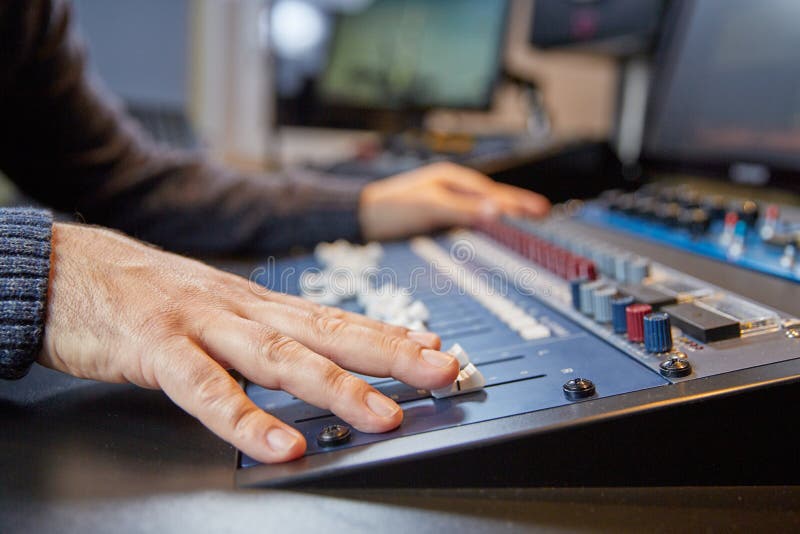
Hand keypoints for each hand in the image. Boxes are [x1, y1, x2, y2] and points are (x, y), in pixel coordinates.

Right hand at [39, 223, 459, 462]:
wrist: (70, 266)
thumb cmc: (148, 293)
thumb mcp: (220, 308)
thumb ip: (268, 332)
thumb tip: (320, 354)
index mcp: (258, 304)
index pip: (336, 319)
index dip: (390, 336)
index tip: (437, 351)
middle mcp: (242, 310)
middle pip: (326, 333)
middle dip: (389, 354)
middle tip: (441, 372)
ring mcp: (202, 327)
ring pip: (279, 358)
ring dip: (337, 387)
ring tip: (383, 414)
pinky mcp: (157, 350)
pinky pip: (206, 390)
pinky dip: (245, 419)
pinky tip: (280, 444)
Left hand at [359, 161, 549, 240]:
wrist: (359, 216)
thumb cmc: (389, 208)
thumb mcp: (428, 207)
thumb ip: (462, 209)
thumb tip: (496, 212)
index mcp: (452, 178)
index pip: (493, 193)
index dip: (517, 203)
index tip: (540, 211)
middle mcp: (450, 185)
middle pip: (492, 195)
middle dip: (518, 204)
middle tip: (544, 213)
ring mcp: (444, 198)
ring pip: (482, 204)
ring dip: (505, 211)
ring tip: (527, 218)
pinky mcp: (437, 213)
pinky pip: (470, 214)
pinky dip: (486, 219)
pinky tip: (492, 225)